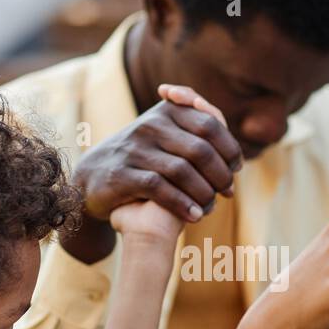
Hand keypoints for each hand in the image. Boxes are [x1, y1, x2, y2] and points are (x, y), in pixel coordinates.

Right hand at [59, 86, 241, 263]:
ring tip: (212, 206)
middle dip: (220, 173)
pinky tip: (195, 216)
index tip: (236, 168)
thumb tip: (237, 154)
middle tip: (227, 191)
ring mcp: (134, 149)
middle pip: (200, 149)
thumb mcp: (164, 136)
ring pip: (182, 170)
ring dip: (204, 192)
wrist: (91, 178)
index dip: (229, 148)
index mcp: (165, 112)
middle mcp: (149, 126)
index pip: (209, 125)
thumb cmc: (140, 159)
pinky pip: (160, 189)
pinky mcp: (122, 174)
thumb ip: (197, 136)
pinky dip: (183, 204)